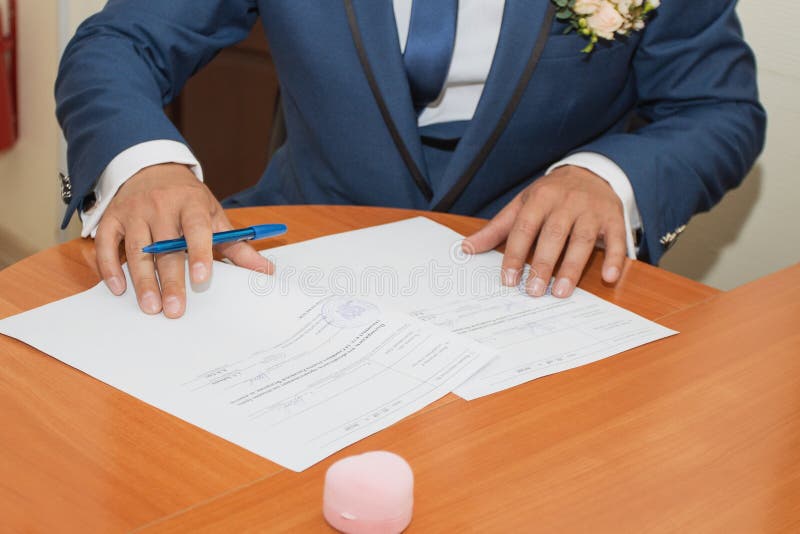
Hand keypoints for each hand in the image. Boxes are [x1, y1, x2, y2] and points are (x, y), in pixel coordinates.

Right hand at [94, 163, 272, 317]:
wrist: (153, 169)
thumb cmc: (188, 199)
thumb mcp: (214, 215)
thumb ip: (237, 245)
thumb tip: (265, 270)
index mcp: (190, 203)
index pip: (195, 228)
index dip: (199, 252)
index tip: (201, 277)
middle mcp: (160, 205)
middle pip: (165, 246)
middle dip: (170, 280)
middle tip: (175, 309)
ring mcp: (133, 211)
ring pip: (136, 250)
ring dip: (142, 281)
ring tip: (150, 306)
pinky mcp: (112, 218)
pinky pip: (106, 244)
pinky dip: (110, 267)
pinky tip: (118, 288)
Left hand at [463, 165, 626, 297]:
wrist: (590, 173)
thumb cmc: (550, 195)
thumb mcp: (522, 205)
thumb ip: (496, 229)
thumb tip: (466, 248)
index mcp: (540, 198)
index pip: (524, 228)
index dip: (516, 255)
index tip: (508, 279)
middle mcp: (566, 202)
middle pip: (554, 235)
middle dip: (543, 265)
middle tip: (533, 291)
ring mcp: (592, 210)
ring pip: (583, 240)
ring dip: (571, 267)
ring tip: (560, 292)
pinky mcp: (614, 218)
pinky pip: (617, 239)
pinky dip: (615, 258)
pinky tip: (610, 277)